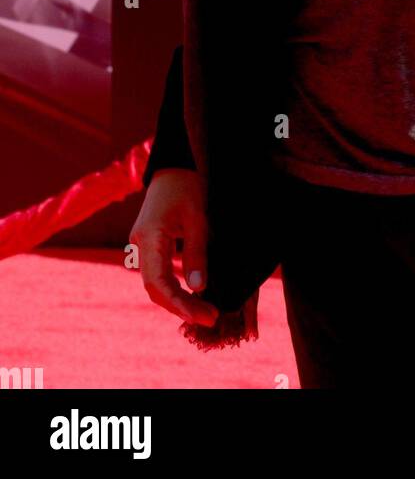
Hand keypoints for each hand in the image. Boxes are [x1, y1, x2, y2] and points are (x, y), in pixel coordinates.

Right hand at [129, 169, 218, 326]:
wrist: (174, 164)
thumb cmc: (188, 185)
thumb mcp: (198, 217)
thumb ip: (197, 253)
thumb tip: (198, 289)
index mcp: (149, 237)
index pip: (159, 283)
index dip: (180, 304)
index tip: (204, 315)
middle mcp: (138, 244)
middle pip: (154, 288)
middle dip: (180, 306)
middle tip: (210, 316)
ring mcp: (140, 244)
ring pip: (154, 283)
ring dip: (176, 299)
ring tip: (204, 310)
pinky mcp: (147, 243)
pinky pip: (156, 272)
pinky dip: (172, 287)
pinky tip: (191, 295)